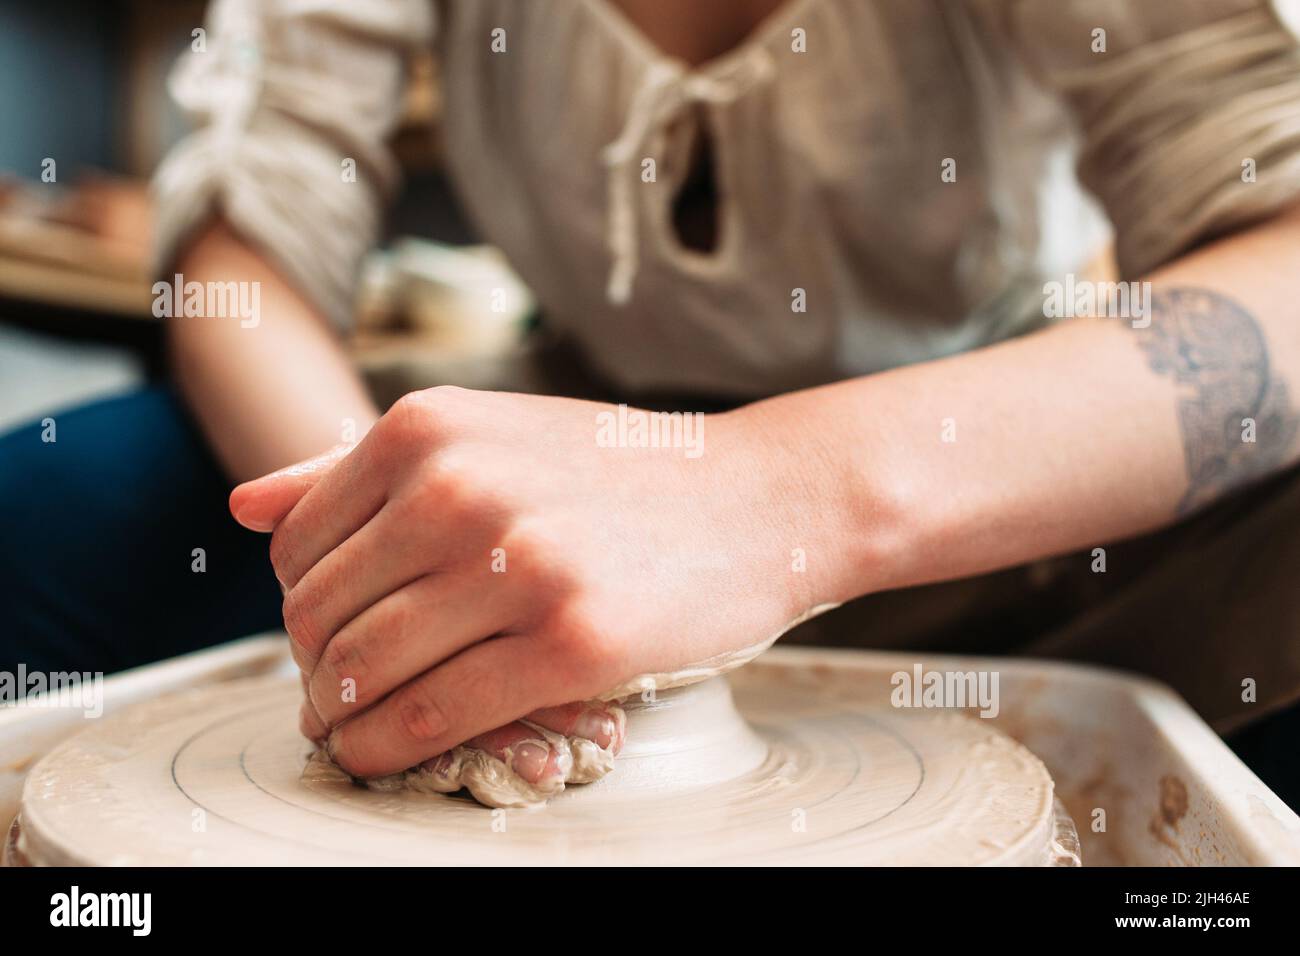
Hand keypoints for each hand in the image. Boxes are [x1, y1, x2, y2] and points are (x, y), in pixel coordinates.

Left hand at [231, 386, 841, 779]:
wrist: (757, 498)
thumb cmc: (619, 473)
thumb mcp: (489, 436)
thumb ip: (357, 470)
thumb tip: (245, 510)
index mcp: (429, 428)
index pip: (298, 543)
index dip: (299, 604)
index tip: (324, 634)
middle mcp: (461, 485)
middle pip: (318, 611)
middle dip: (312, 667)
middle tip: (332, 693)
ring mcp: (519, 563)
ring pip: (362, 668)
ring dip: (338, 716)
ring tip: (349, 726)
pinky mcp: (571, 642)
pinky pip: (431, 713)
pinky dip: (386, 747)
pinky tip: (384, 751)